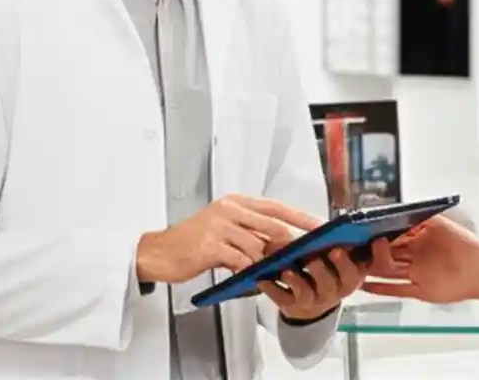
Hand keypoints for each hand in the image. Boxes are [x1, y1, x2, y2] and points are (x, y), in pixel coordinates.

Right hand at [136, 195, 321, 284]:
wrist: (159, 253)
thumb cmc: (192, 243)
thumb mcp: (224, 230)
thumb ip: (251, 233)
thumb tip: (283, 243)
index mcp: (235, 203)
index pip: (276, 207)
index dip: (300, 217)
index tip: (319, 226)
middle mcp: (229, 209)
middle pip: (273, 224)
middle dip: (290, 244)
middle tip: (302, 256)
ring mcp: (219, 226)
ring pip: (258, 245)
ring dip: (266, 262)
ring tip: (268, 271)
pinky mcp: (211, 245)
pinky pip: (241, 260)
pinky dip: (249, 270)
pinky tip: (248, 275)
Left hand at [258, 247, 364, 321]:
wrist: (311, 305)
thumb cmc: (324, 274)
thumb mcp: (335, 260)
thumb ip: (333, 245)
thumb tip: (323, 227)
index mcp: (348, 276)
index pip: (355, 270)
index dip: (346, 262)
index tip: (337, 248)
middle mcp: (334, 291)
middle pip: (330, 283)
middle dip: (321, 270)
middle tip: (313, 258)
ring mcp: (313, 301)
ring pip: (307, 293)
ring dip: (296, 281)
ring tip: (287, 270)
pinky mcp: (293, 308)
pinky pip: (283, 299)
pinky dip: (272, 289)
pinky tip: (263, 280)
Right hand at [361, 215, 478, 302]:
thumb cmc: (464, 244)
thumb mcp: (435, 222)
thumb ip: (413, 219)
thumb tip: (392, 215)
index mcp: (419, 239)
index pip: (392, 236)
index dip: (377, 235)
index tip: (362, 232)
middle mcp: (416, 256)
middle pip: (387, 254)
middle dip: (372, 251)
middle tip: (355, 247)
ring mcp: (416, 274)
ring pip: (388, 272)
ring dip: (373, 268)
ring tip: (356, 264)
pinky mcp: (420, 290)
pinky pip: (396, 290)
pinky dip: (381, 289)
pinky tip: (367, 286)